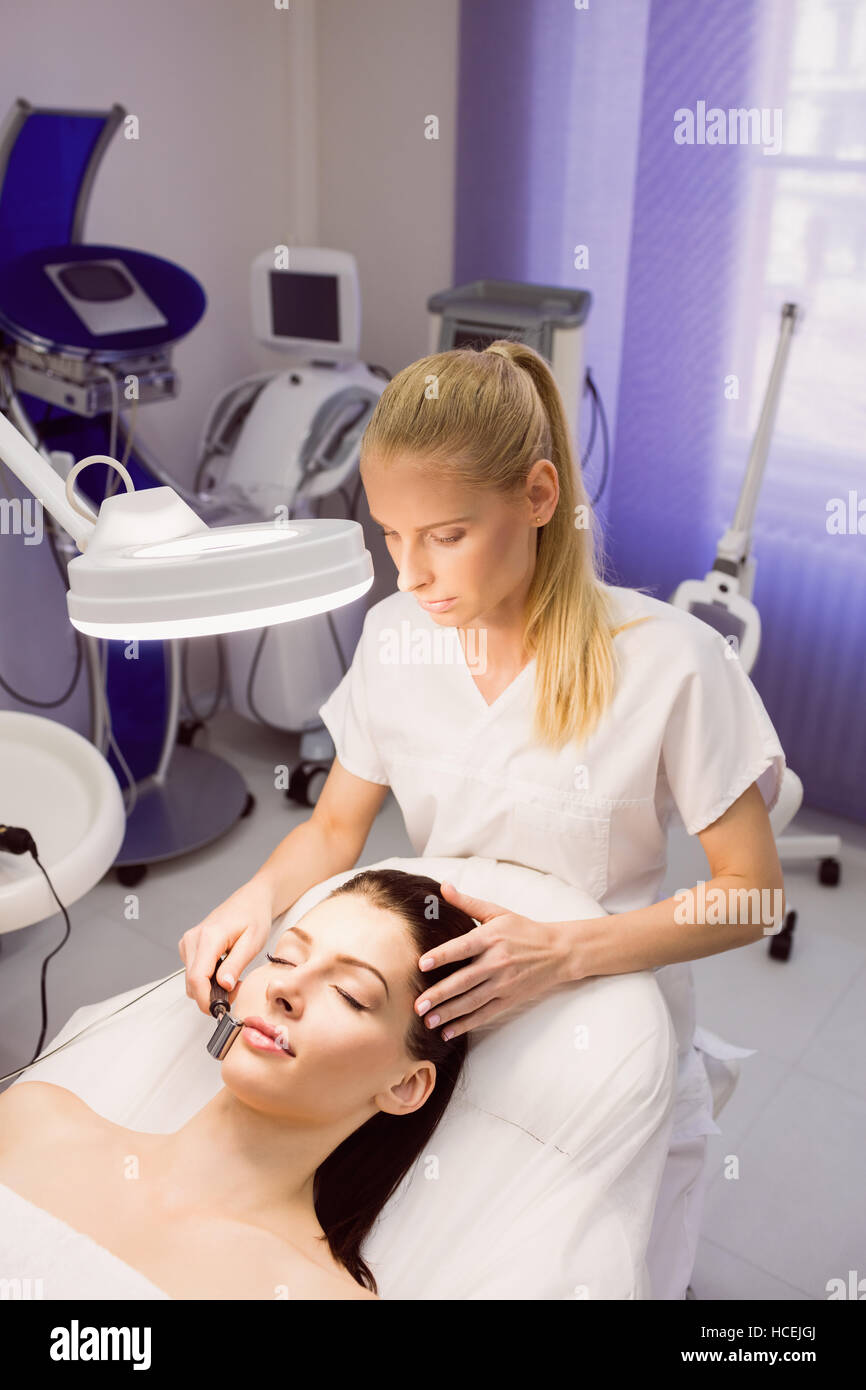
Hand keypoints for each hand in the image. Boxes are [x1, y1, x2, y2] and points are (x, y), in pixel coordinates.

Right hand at [178, 875, 274, 1014]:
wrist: (250, 900)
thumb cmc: (254, 917)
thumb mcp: (252, 942)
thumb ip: (236, 964)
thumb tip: (224, 986)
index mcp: (209, 938)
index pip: (197, 978)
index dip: (207, 1000)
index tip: (222, 1010)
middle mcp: (193, 939)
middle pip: (192, 983)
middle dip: (212, 996)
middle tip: (237, 990)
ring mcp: (188, 942)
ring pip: (191, 980)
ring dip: (210, 988)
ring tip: (234, 978)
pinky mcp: (189, 946)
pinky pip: (193, 972)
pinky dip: (207, 979)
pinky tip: (224, 971)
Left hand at [413, 881, 574, 1039]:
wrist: (558, 951)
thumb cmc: (524, 929)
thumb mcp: (497, 912)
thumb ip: (467, 903)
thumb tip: (443, 886)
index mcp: (490, 938)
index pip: (461, 948)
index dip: (441, 956)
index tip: (421, 964)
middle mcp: (496, 962)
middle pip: (463, 980)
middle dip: (439, 994)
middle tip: (417, 1005)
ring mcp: (503, 983)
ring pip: (471, 1001)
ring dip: (448, 1013)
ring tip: (427, 1021)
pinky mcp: (509, 999)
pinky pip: (485, 1014)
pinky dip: (466, 1024)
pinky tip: (448, 1031)